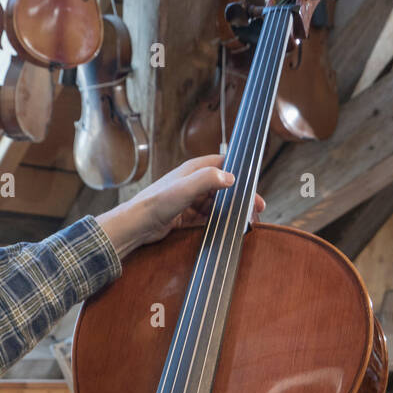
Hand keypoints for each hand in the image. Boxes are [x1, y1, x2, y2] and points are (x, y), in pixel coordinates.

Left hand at [96, 154, 265, 259]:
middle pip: (222, 187)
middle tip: (255, 208)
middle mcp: (192, 183)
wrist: (136, 225)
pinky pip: (206, 218)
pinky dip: (217, 222)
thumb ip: (208, 179)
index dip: (239, 173)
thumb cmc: (156, 203)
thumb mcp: (186, 187)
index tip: (253, 184)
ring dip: (229, 211)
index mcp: (193, 170)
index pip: (222, 164)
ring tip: (244, 221)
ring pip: (215, 204)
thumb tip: (231, 177)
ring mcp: (188, 200)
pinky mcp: (184, 216)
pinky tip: (226, 228)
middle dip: (239, 197)